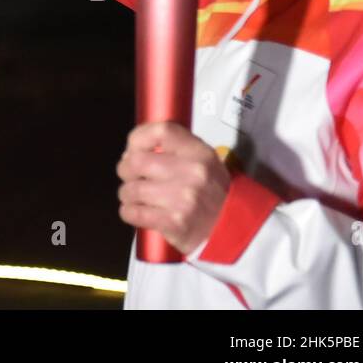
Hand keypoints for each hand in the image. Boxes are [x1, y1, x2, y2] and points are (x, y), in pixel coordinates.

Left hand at [117, 121, 230, 254]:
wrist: (237, 231)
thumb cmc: (213, 193)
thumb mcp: (204, 162)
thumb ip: (175, 149)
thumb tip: (134, 149)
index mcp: (199, 153)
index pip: (161, 131)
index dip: (138, 138)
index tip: (132, 149)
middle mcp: (192, 173)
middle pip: (137, 161)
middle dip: (125, 169)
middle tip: (129, 176)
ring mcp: (183, 199)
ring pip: (132, 189)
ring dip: (126, 194)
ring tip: (134, 196)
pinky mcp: (175, 223)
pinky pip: (134, 213)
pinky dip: (128, 212)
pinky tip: (135, 211)